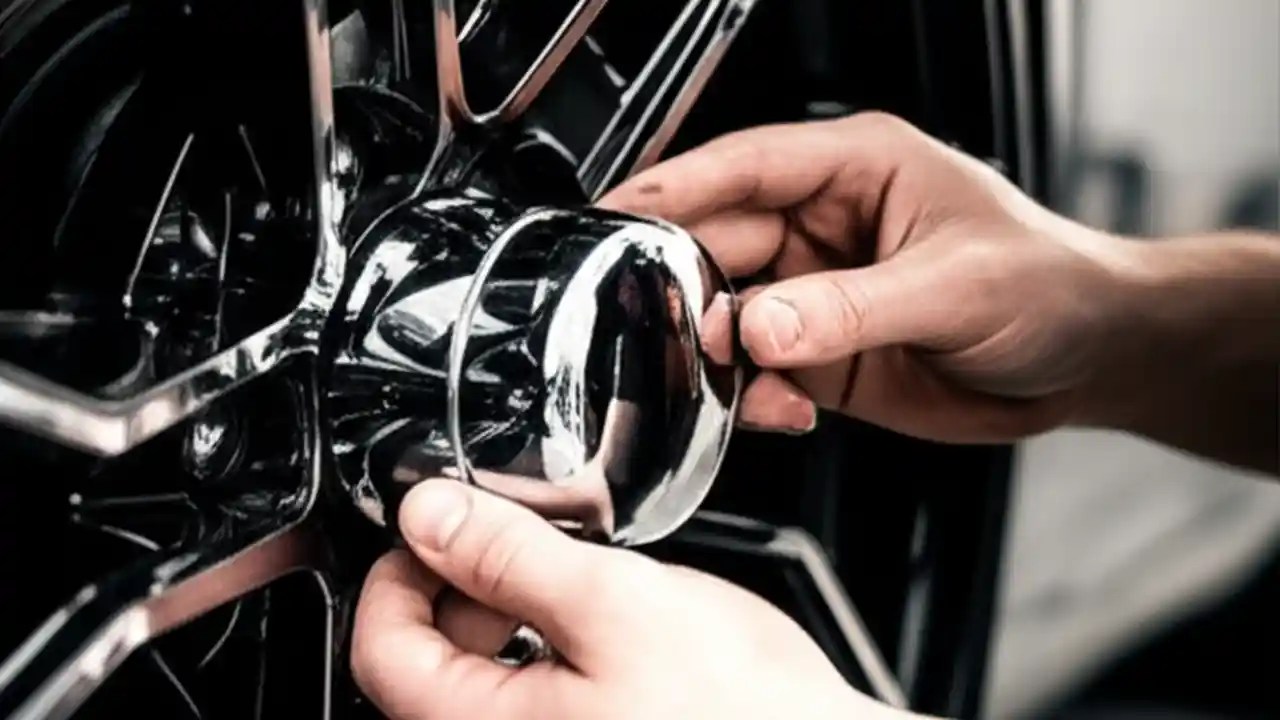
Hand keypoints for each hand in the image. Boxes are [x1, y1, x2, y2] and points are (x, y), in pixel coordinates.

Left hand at [351, 479, 905, 719]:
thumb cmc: (749, 715)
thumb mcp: (619, 605)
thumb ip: (509, 557)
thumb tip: (428, 516)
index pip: (382, 650)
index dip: (396, 570)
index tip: (433, 523)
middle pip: (427, 665)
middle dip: (459, 586)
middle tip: (519, 537)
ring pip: (483, 680)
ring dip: (507, 614)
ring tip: (575, 575)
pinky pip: (537, 700)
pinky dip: (548, 649)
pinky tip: (603, 626)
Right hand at [600, 112, 1134, 442]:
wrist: (1090, 359)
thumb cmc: (1051, 286)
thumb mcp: (955, 287)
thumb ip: (851, 309)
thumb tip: (760, 327)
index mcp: (854, 171)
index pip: (743, 166)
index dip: (671, 187)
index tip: (613, 215)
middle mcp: (825, 226)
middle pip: (719, 243)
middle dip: (684, 286)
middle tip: (661, 327)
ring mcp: (819, 294)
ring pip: (729, 315)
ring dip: (715, 352)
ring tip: (723, 380)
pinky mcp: (823, 354)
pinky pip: (760, 372)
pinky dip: (755, 397)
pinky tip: (779, 410)